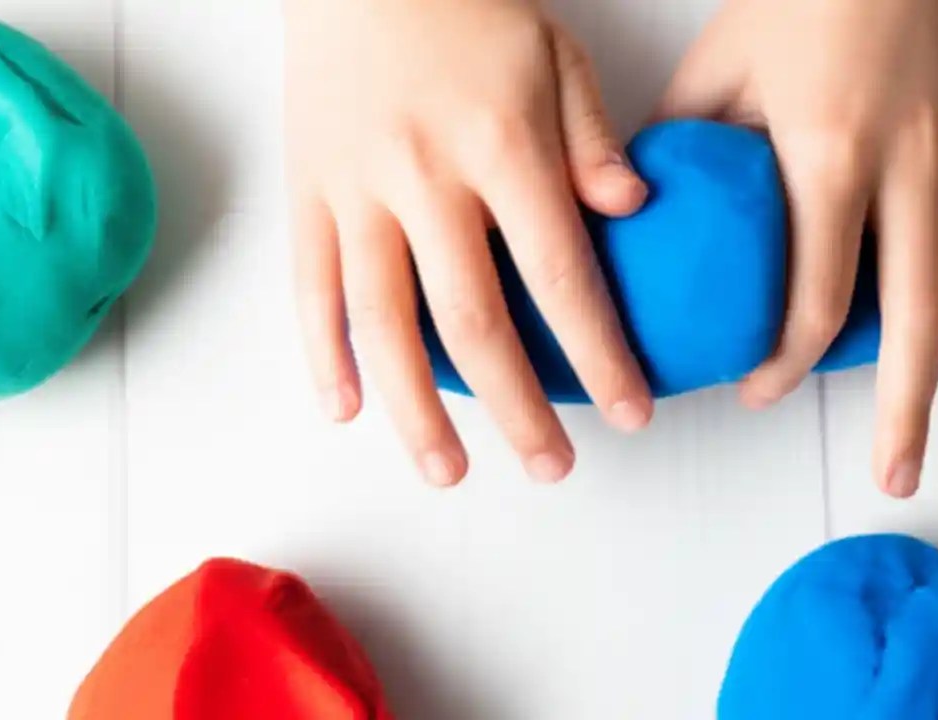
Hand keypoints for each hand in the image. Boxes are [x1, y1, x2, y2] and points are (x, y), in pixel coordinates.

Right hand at [284, 0, 652, 485]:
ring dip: (416, 410)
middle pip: (475, 322)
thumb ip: (592, 139)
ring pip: (384, 324)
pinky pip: (308, 287)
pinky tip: (346, 409)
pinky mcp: (305, 194)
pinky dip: (322, 354)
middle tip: (553, 467)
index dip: (599, 354)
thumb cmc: (469, 9)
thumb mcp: (555, 55)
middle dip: (518, 408)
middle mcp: (425, 180)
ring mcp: (355, 192)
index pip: (560, 276)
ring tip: (450, 472)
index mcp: (501, 147)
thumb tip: (630, 213)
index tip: (632, 411)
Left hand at [660, 0, 937, 497]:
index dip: (785, 359)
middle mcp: (913, 167)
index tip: (761, 391)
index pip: (815, 295)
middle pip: (912, 315)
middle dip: (903, 408)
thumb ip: (682, 149)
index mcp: (831, 157)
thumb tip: (635, 212)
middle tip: (898, 477)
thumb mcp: (719, 66)